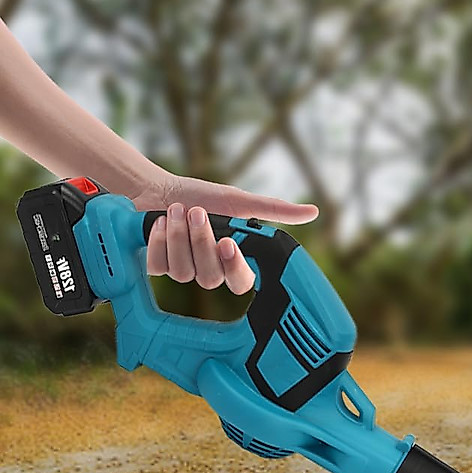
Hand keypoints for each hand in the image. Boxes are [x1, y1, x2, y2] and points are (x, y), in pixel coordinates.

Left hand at [131, 173, 318, 294]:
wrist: (159, 190)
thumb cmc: (201, 196)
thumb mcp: (239, 201)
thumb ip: (275, 210)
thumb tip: (313, 212)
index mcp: (232, 259)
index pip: (242, 283)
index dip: (235, 269)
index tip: (228, 243)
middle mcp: (210, 270)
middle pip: (210, 277)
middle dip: (201, 242)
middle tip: (197, 213)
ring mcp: (185, 271)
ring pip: (184, 273)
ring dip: (177, 237)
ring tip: (176, 211)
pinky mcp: (160, 266)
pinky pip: (160, 267)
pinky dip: (158, 240)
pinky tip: (159, 222)